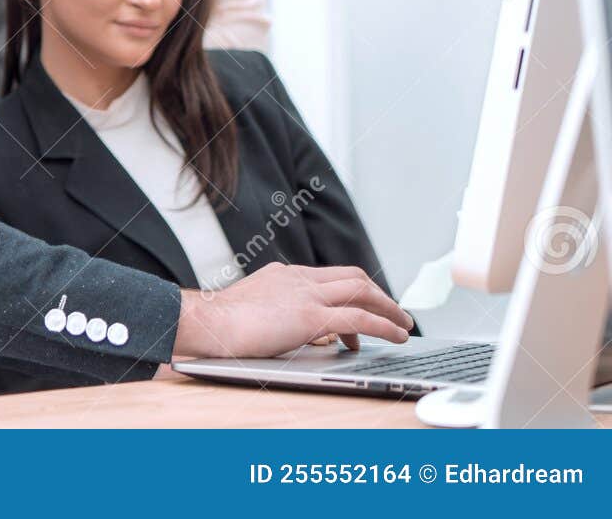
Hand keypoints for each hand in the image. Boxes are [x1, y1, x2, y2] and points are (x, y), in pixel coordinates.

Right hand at [173, 263, 412, 359]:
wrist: (208, 323)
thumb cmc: (222, 324)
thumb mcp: (257, 309)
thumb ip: (282, 312)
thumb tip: (303, 330)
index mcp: (285, 275)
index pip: (331, 276)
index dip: (356, 292)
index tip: (365, 309)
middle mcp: (298, 278)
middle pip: (353, 276)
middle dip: (379, 295)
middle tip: (395, 314)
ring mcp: (305, 294)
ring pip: (361, 291)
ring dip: (388, 308)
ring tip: (403, 326)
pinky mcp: (309, 315)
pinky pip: (358, 318)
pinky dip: (384, 325)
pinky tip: (397, 336)